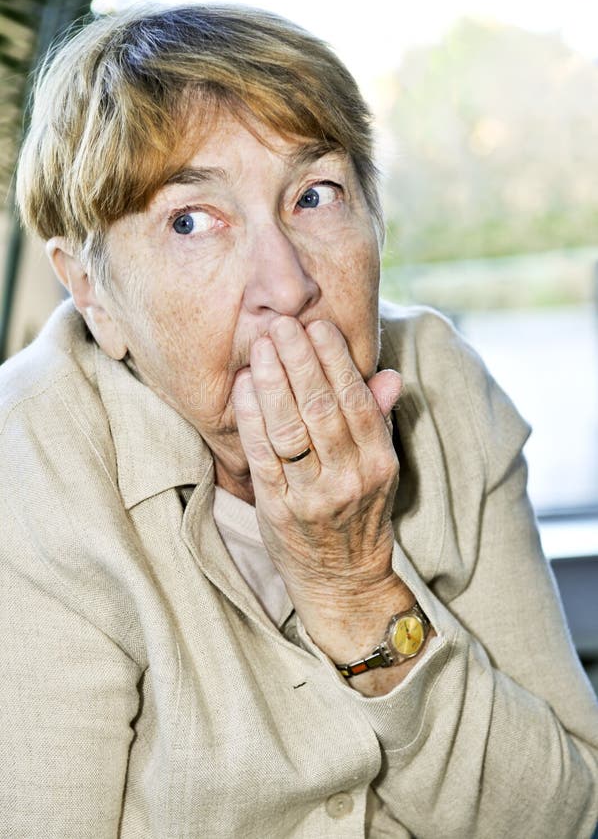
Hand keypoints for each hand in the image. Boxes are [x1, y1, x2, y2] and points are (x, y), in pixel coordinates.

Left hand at [231, 315, 404, 618]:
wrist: (342, 580)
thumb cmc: (359, 513)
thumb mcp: (381, 470)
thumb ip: (378, 421)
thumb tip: (389, 375)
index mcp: (379, 463)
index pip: (356, 401)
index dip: (336, 361)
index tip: (319, 326)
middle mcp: (349, 480)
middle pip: (321, 409)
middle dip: (300, 361)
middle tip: (283, 323)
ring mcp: (311, 497)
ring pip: (291, 430)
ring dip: (273, 382)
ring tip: (261, 345)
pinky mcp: (277, 510)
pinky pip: (262, 457)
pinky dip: (252, 419)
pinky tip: (245, 387)